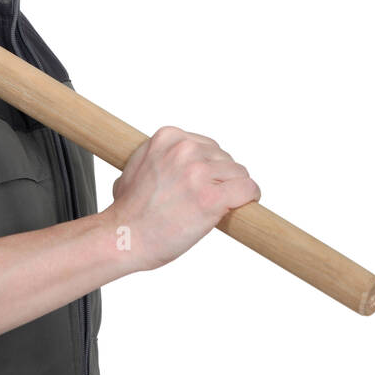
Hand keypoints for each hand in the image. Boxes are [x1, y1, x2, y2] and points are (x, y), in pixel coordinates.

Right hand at [103, 125, 260, 272]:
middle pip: (224, 158)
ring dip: (234, 190)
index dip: (209, 167)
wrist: (124, 237)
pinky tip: (244, 205)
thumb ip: (160, 157)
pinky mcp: (212, 198)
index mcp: (167, 137)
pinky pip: (247, 189)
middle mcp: (184, 149)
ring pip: (239, 174)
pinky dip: (250, 197)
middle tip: (206, 199)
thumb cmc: (128, 210)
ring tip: (219, 207)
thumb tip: (174, 161)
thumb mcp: (137, 166)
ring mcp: (199, 172)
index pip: (207, 145)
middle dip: (220, 179)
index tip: (205, 183)